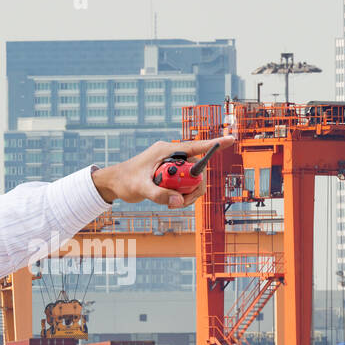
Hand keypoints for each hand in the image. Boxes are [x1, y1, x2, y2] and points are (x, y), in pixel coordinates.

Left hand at [91, 135, 233, 208]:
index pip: (194, 147)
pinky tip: (169, 202)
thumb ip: (159, 195)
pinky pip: (185, 185)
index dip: (214, 145)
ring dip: (187, 194)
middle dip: (194, 187)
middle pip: (196, 169)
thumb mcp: (140, 188)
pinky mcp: (170, 175)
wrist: (114, 183)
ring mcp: (172, 166)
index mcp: (166, 150)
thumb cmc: (125, 180)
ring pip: (192, 180)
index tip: (231, 140)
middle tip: (182, 202)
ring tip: (171, 204)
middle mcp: (171, 155)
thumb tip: (179, 201)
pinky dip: (181, 196)